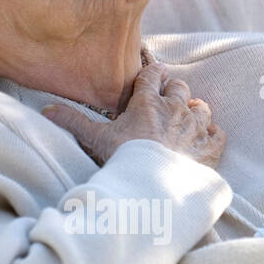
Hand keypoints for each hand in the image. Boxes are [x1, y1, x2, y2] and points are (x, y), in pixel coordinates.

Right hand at [41, 59, 225, 168]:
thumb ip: (72, 122)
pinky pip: (217, 132)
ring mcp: (195, 128)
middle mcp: (175, 109)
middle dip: (173, 93)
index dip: (152, 74)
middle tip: (165, 104)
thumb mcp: (95, 139)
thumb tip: (45, 110)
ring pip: (201, 107)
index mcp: (148, 102)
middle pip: (179, 88)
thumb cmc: (123, 161)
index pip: (152, 75)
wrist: (153, 189)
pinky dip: (212, 134)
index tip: (151, 76)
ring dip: (194, 111)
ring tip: (185, 121)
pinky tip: (203, 140)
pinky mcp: (210, 148)